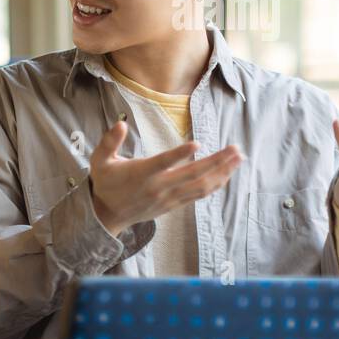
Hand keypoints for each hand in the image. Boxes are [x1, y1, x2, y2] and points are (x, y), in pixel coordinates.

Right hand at [89, 120, 243, 236]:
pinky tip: (226, 173)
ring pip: (201, 186)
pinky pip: (199, 194)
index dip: (179, 154)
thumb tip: (120, 123)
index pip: (162, 163)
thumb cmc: (105, 183)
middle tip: (235, 148)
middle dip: (217, 161)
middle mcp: (158, 187)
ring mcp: (168, 197)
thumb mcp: (100, 161)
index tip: (196, 144)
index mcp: (141, 174)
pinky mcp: (174, 204)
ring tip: (238, 158)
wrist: (107, 215)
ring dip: (222, 172)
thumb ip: (109, 141)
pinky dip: (215, 184)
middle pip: (192, 175)